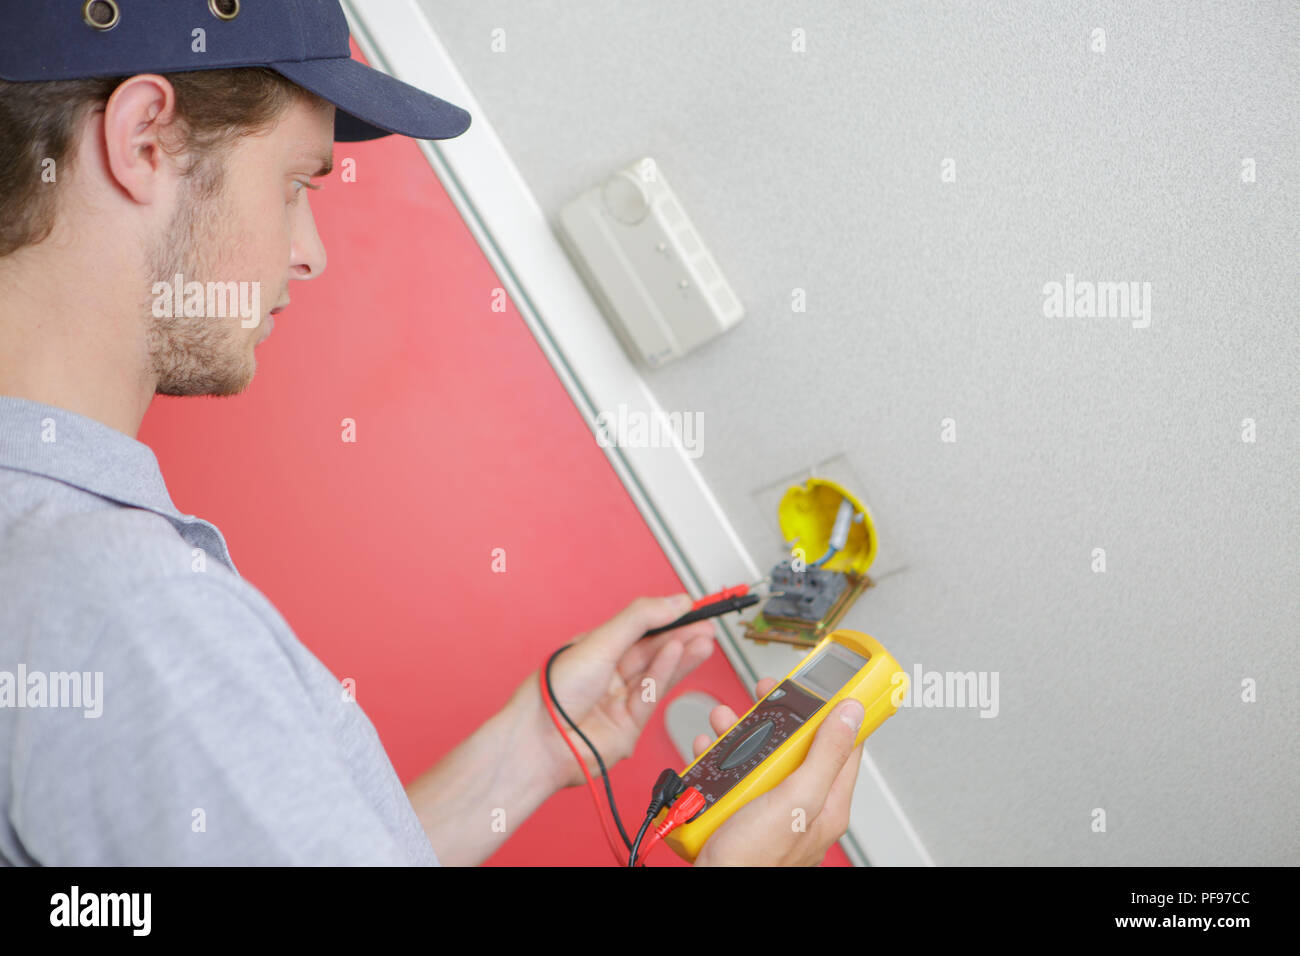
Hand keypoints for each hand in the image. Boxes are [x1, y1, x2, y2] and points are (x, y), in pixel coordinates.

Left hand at [527, 595, 717, 790]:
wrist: (540, 741)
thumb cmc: (553, 693)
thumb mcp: (600, 641)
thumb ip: (640, 619)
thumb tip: (673, 602)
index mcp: (594, 650)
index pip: (637, 628)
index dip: (664, 617)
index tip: (689, 606)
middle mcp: (606, 675)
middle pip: (652, 651)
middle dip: (681, 636)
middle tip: (706, 623)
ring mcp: (618, 701)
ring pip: (657, 673)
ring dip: (681, 654)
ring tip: (705, 639)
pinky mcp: (629, 726)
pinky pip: (652, 695)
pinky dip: (667, 672)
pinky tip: (681, 654)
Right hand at [691, 680, 865, 865]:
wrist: (711, 887)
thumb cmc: (753, 862)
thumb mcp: (796, 798)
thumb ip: (825, 754)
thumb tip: (851, 713)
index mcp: (827, 802)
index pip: (846, 744)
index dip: (837, 710)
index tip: (828, 685)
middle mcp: (801, 804)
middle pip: (797, 744)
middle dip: (777, 716)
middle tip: (764, 695)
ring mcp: (770, 808)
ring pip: (762, 756)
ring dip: (741, 732)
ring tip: (724, 721)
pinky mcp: (741, 811)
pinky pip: (735, 775)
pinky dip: (720, 758)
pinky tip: (709, 749)